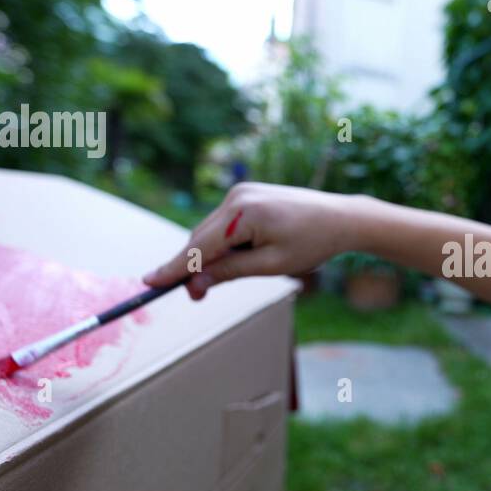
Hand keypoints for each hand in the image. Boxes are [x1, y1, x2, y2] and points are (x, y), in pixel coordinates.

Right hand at [141, 183, 359, 299]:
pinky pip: (223, 224)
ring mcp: (241, 193)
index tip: (150, 283)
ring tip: (226, 277)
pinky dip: (223, 243)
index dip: (174, 268)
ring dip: (210, 256)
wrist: (341, 218)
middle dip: (194, 268)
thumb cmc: (312, 243)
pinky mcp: (247, 195)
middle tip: (197, 297)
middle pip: (200, 239)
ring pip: (210, 233)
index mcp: (244, 213)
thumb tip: (194, 283)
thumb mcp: (271, 266)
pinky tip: (240, 257)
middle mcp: (237, 197)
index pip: (199, 247)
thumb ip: (230, 273)